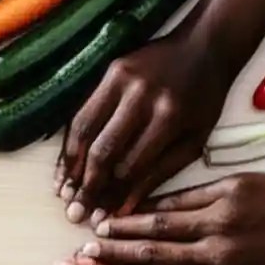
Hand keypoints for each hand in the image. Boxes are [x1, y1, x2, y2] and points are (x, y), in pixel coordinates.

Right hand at [57, 33, 232, 224]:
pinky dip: (71, 141)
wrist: (203, 46)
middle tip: (73, 213)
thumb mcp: (192, 140)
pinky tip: (65, 164)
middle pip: (103, 150)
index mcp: (169, 117)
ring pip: (85, 130)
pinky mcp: (108, 72)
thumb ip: (158, 174)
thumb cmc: (203, 100)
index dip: (112, 195)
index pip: (131, 166)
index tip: (99, 218)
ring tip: (62, 192)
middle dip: (86, 186)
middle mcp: (142, 97)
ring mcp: (121, 80)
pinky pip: (82, 112)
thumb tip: (123, 209)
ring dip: (70, 165)